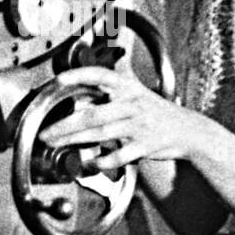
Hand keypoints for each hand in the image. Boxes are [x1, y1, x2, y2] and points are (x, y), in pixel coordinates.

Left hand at [38, 66, 204, 169]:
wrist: (189, 131)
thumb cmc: (156, 111)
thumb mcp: (137, 90)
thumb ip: (113, 82)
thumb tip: (86, 73)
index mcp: (129, 87)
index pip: (101, 76)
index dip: (79, 75)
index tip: (59, 80)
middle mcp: (133, 104)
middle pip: (93, 113)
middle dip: (65, 124)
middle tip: (44, 132)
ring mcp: (139, 126)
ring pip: (101, 133)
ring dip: (74, 140)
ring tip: (54, 144)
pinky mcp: (144, 146)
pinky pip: (119, 155)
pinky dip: (102, 161)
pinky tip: (87, 162)